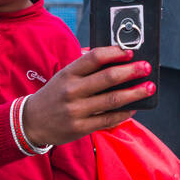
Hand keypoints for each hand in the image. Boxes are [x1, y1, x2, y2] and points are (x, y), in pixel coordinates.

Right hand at [22, 46, 154, 146]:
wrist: (31, 122)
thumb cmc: (53, 95)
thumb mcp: (63, 76)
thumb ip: (84, 66)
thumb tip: (112, 55)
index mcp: (68, 73)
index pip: (94, 58)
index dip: (115, 53)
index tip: (129, 52)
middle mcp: (72, 90)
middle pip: (107, 78)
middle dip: (131, 71)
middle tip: (146, 67)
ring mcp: (76, 110)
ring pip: (112, 100)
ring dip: (134, 93)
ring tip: (149, 88)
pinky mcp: (80, 127)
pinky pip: (108, 119)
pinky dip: (124, 113)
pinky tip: (134, 108)